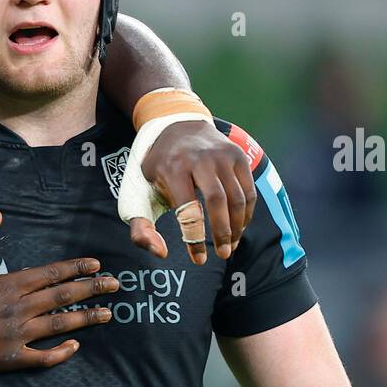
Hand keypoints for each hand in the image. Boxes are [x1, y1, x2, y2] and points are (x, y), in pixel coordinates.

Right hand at [0, 210, 117, 377]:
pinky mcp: (9, 359)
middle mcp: (17, 309)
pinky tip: (75, 347)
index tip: (96, 264)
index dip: (75, 268)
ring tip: (107, 314)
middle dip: (92, 289)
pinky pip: (42, 358)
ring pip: (59, 326)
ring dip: (86, 319)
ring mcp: (16, 336)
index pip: (50, 274)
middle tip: (116, 286)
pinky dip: (61, 353)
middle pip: (63, 297)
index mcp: (6, 285)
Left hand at [128, 120, 255, 264]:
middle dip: (222, 233)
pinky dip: (246, 213)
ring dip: (237, 227)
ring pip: (237, 198)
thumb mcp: (138, 194)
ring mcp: (222, 156)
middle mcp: (200, 159)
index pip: (187, 211)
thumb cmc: (157, 169)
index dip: (194, 239)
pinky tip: (238, 227)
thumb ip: (141, 228)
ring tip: (231, 245)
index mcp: (172, 169)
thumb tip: (160, 253)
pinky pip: (248, 190)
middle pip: (217, 202)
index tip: (198, 260)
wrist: (175, 126)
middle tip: (223, 255)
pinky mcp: (237, 156)